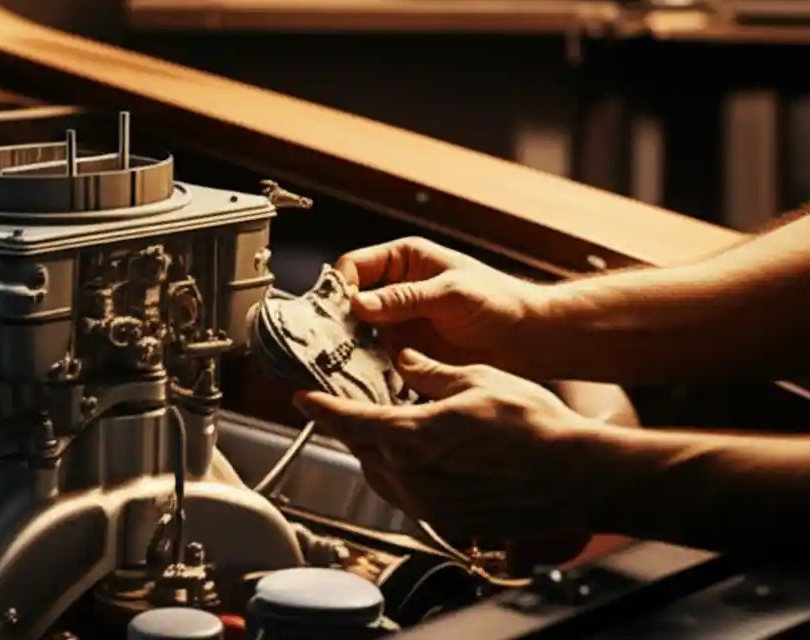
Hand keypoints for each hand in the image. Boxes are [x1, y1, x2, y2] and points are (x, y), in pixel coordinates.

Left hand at [293, 349, 600, 539]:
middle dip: (352, 428)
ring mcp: (430, 505)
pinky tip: (423, 459)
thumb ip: (431, 373)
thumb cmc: (535, 426)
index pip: (348, 422)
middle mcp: (412, 477)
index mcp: (411, 437)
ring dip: (377, 454)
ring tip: (390, 431)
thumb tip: (407, 360)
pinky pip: (409, 498)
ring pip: (382, 477)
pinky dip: (404, 476)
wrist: (578, 476)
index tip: (302, 398)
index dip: (320, 408)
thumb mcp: (477, 379)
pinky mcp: (449, 521)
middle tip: (350, 409)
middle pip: (361, 450)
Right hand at [336, 238, 551, 376]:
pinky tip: (362, 380)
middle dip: (337, 321)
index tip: (334, 312)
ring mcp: (398, 322)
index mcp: (404, 260)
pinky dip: (366, 368)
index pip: (354, 267)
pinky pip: (374, 358)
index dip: (340, 287)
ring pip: (356, 332)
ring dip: (349, 348)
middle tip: (328, 345)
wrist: (530, 340)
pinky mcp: (405, 351)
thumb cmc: (499, 303)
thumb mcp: (450, 294)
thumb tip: (357, 303)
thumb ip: (403, 298)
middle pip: (348, 302)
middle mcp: (394, 289)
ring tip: (340, 367)